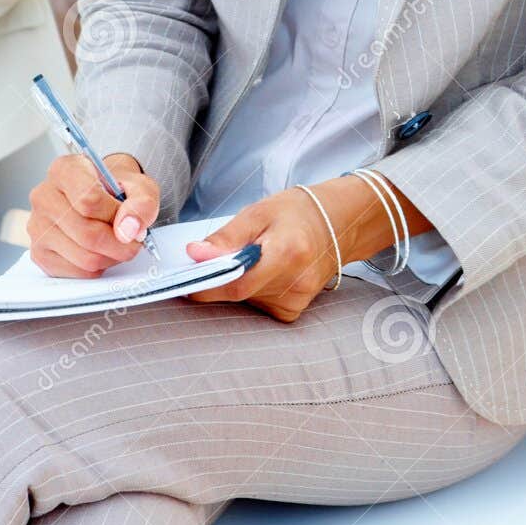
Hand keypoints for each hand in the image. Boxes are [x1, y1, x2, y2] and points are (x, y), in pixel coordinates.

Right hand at [28, 151, 159, 277]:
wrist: (101, 199)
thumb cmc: (116, 191)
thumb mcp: (140, 186)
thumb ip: (142, 203)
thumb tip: (128, 230)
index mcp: (63, 170)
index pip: (89, 199)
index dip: (116, 215)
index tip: (130, 219)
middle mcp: (43, 196)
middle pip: (88, 234)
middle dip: (120, 243)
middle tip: (133, 241)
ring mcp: (37, 227)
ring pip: (85, 257)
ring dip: (111, 257)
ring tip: (116, 243)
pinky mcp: (39, 253)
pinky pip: (78, 273)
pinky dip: (98, 268)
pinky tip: (100, 251)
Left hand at [183, 174, 407, 322]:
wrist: (338, 224)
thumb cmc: (295, 212)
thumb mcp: (258, 213)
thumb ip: (227, 237)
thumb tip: (194, 255)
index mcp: (287, 252)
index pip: (237, 283)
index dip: (207, 285)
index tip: (187, 278)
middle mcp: (295, 282)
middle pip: (239, 294)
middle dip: (219, 280)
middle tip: (213, 260)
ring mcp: (297, 300)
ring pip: (246, 301)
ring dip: (236, 285)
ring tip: (249, 259)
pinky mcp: (294, 311)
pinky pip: (258, 307)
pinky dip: (250, 292)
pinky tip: (262, 274)